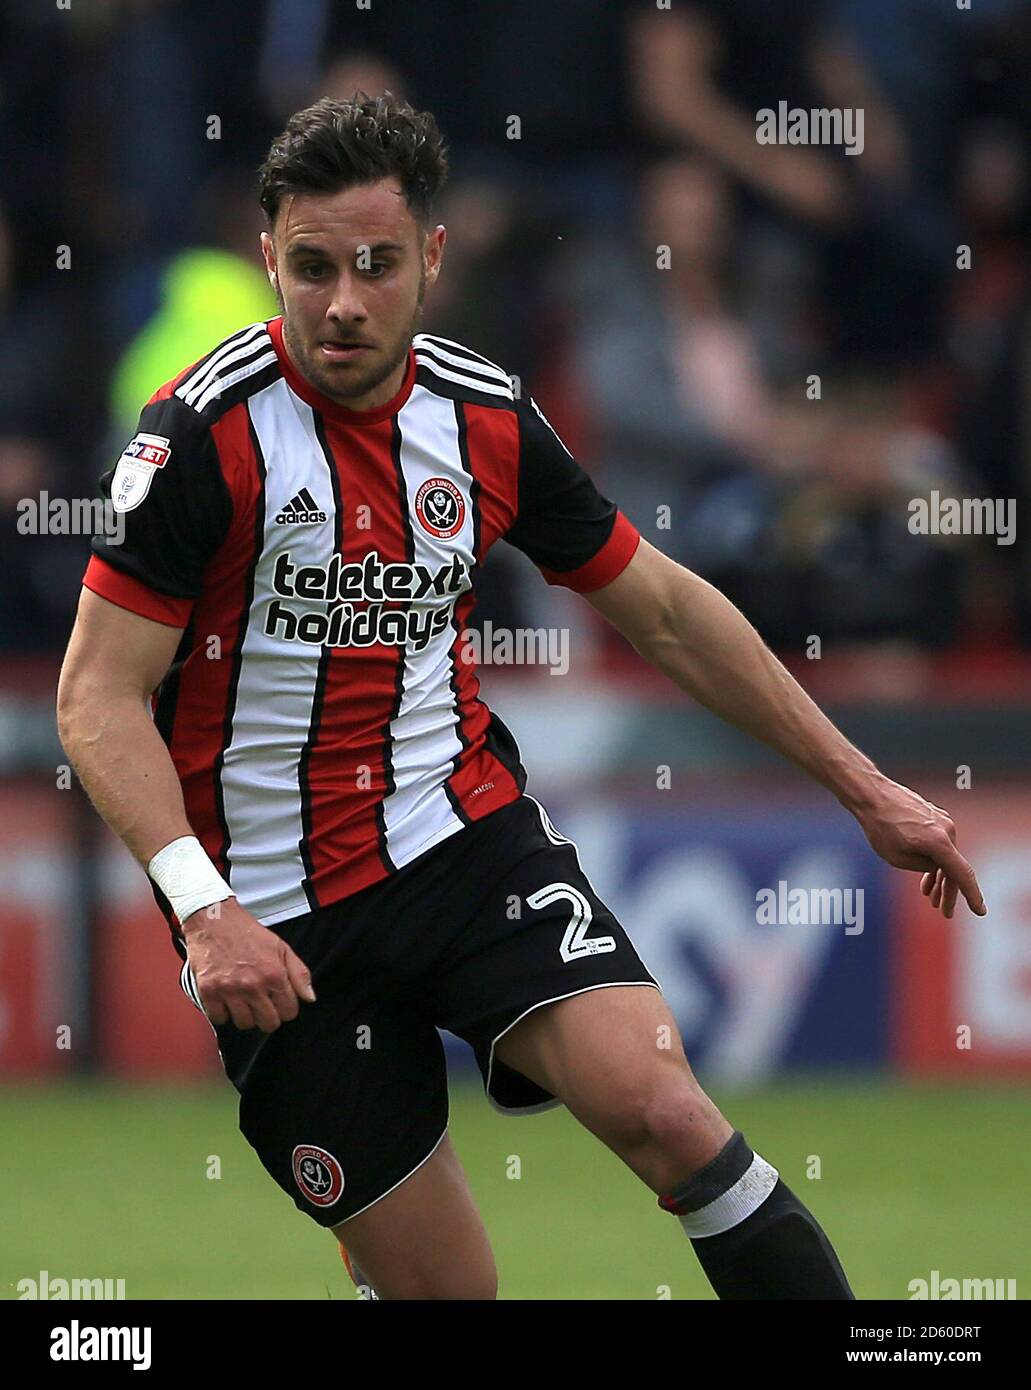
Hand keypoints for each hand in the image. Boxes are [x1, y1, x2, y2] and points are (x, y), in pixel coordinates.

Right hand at [181, 897, 315, 1030]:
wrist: (213, 919)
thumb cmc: (246, 932)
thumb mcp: (281, 947)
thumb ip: (299, 974)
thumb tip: (310, 998)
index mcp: (274, 974)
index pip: (289, 1012)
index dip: (286, 1008)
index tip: (278, 1001)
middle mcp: (253, 985)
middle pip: (268, 1024)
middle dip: (268, 1016)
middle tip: (261, 1003)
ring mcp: (230, 990)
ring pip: (244, 1024)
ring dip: (245, 1015)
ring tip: (243, 999)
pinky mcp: (209, 991)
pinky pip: (219, 1019)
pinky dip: (222, 1013)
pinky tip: (226, 999)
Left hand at [852, 779, 985, 918]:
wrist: (872, 795)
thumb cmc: (881, 827)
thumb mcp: (898, 858)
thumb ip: (923, 867)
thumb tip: (936, 868)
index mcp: (940, 842)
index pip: (962, 874)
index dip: (972, 896)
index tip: (980, 911)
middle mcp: (947, 830)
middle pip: (954, 867)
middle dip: (948, 892)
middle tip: (944, 912)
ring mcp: (942, 821)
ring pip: (946, 856)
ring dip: (940, 878)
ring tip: (930, 897)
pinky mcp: (935, 817)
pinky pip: (940, 844)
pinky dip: (935, 861)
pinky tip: (928, 879)